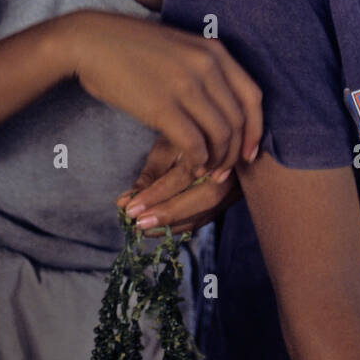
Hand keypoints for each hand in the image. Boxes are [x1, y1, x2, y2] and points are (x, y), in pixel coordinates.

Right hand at [63, 11, 261, 170]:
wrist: (91, 41)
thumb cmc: (133, 47)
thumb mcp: (181, 47)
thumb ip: (205, 69)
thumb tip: (223, 105)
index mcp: (215, 51)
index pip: (253, 97)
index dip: (257, 129)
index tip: (250, 151)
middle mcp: (207, 66)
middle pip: (240, 120)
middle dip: (236, 152)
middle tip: (225, 169)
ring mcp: (186, 85)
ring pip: (221, 135)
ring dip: (217, 160)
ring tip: (206, 170)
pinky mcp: (162, 106)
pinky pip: (194, 144)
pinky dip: (197, 161)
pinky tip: (190, 166)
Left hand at [116, 136, 240, 235]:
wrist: (219, 131)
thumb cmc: (189, 133)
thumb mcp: (169, 145)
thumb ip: (151, 173)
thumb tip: (124, 202)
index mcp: (215, 146)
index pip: (185, 176)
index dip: (157, 194)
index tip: (131, 207)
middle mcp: (232, 166)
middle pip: (204, 199)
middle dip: (168, 214)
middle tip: (137, 224)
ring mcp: (235, 184)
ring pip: (207, 212)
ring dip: (173, 224)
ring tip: (143, 228)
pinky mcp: (230, 198)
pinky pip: (207, 216)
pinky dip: (182, 224)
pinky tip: (160, 228)